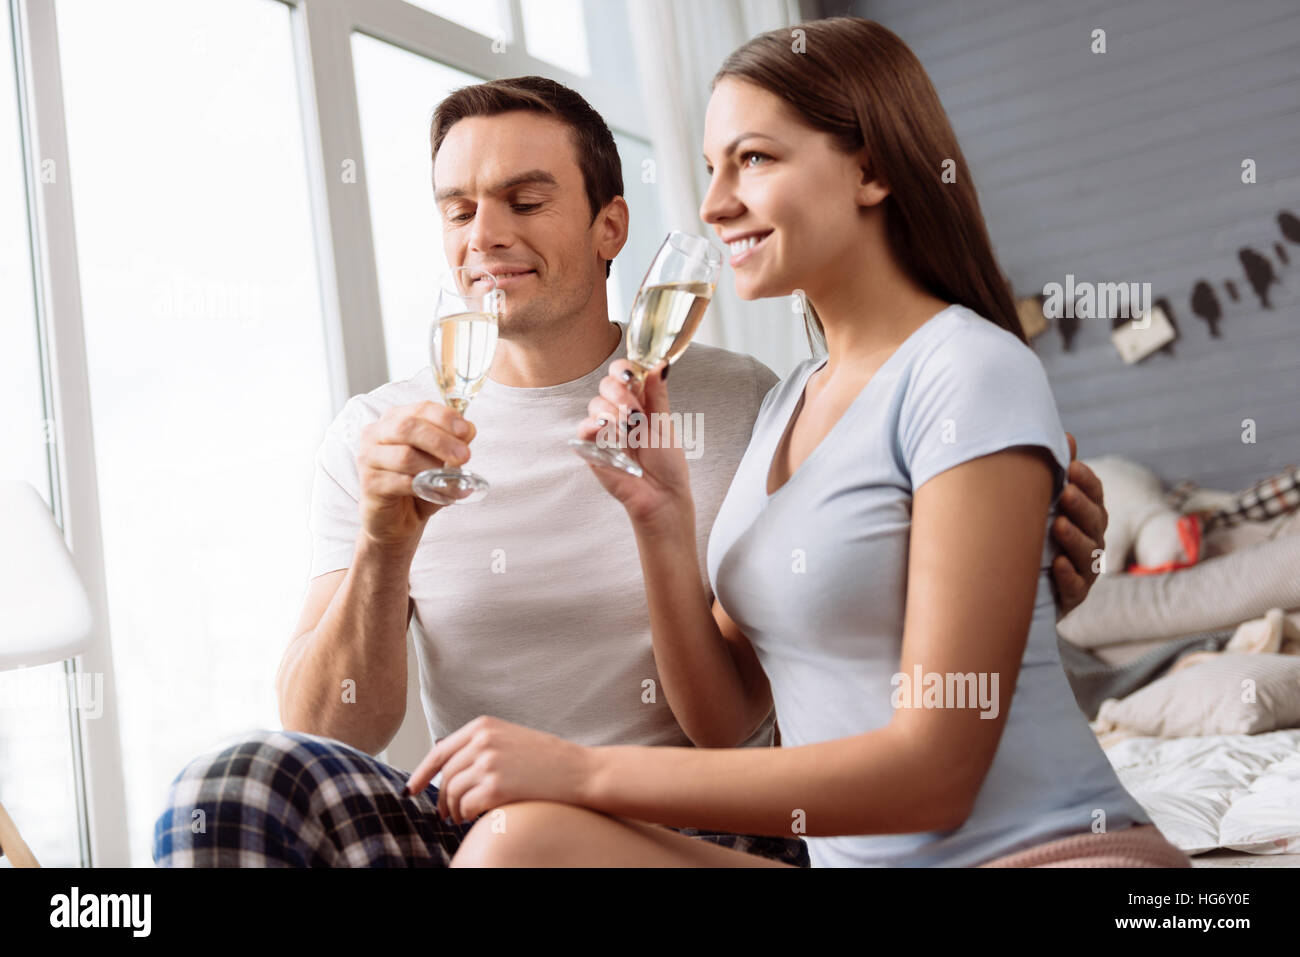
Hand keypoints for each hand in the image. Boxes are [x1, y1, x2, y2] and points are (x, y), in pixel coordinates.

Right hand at [357, 400, 475, 549]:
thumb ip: (453, 444)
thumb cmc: (418, 484)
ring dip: (433, 467)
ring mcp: (369, 458)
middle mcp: (376, 434)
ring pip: (405, 455)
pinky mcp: (369, 484)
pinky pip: (401, 482)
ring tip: (451, 479)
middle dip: (441, 441)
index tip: (466, 431)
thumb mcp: (441, 461)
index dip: (445, 418)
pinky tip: (440, 493)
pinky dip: (425, 487)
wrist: (398, 520)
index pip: (420, 408)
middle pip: (408, 427)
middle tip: (464, 455)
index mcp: (394, 419)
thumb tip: (469, 430)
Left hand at [404, 716, 594, 825]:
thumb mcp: (510, 739)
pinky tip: (474, 819)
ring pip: (452, 792)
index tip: (412, 789)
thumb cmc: (549, 760)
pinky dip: (466, 816)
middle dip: (440, 798)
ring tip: (462, 818)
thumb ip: (481, 746)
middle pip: (445, 775)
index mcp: (484, 725)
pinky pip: (467, 806)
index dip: (422, 773)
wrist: (579, 771)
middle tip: (444, 814)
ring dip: (454, 810)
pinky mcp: (496, 787)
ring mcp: (488, 763)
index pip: (439, 751)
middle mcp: (482, 741)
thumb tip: (449, 771)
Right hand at [575, 358, 693, 526]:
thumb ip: (658, 394)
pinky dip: (594, 426)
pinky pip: (584, 429)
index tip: (632, 375)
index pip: (623, 374)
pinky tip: (609, 431)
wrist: (662, 494)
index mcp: (639, 402)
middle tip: (633, 408)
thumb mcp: (664, 424)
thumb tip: (660, 364)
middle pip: (606, 384)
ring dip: (612, 410)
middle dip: (619, 391)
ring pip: (595, 403)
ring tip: (629, 428)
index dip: (624, 369)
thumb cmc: (667, 463)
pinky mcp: (594, 449)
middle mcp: (620, 412)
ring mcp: (605, 430)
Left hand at [1050, 432, 1107, 615]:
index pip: (1094, 496)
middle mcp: (1091, 542)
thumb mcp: (1045, 505)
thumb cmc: (1037, 537)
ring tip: (1057, 525)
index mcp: (1087, 518)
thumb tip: (1066, 436)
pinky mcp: (1072, 597)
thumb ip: (1055, 474)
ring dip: (1073, 538)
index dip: (1087, 482)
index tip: (1072, 467)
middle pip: (1094, 523)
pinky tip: (1056, 565)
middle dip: (1081, 507)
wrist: (1025, 591)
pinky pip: (1074, 588)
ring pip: (1087, 554)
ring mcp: (1084, 571)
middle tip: (1065, 493)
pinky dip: (1067, 576)